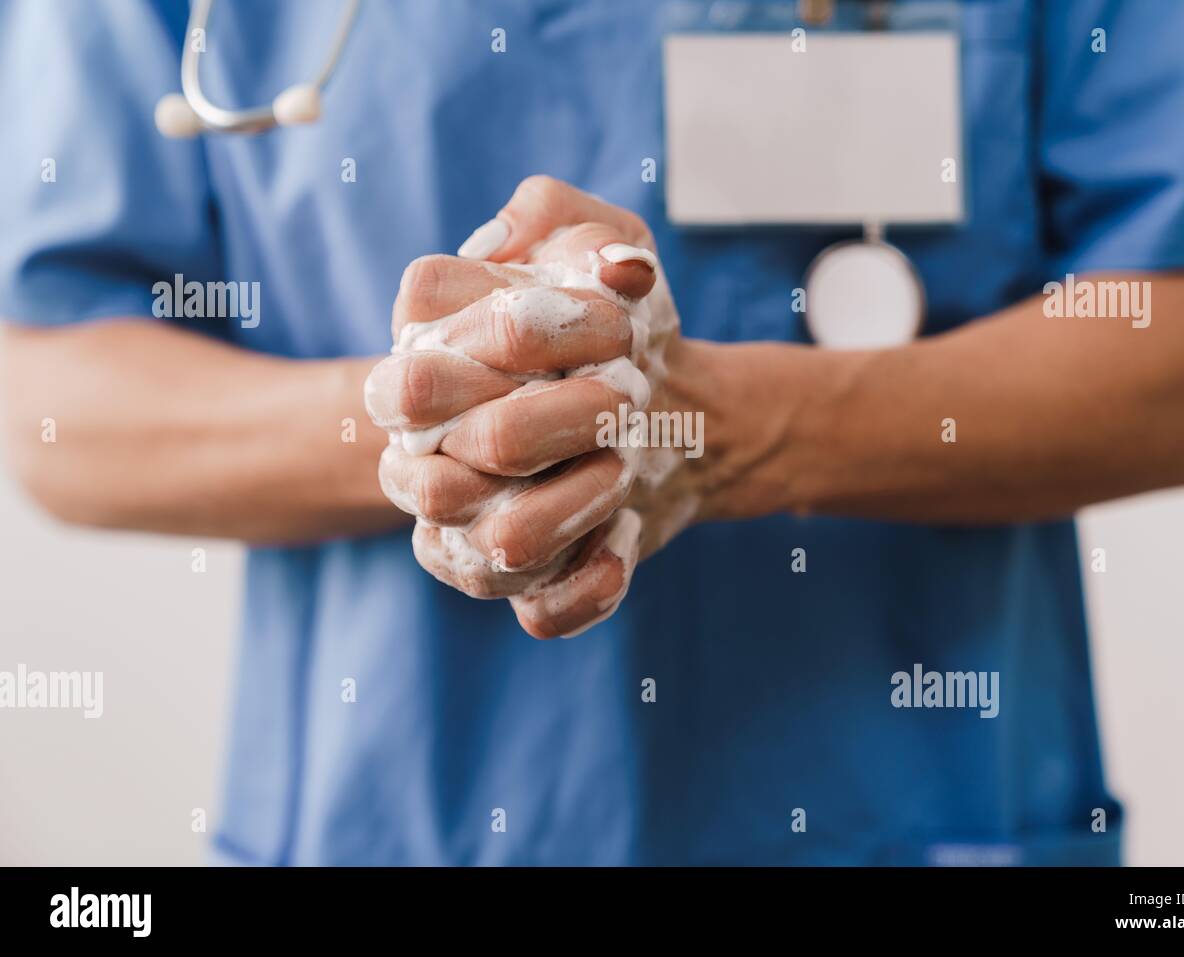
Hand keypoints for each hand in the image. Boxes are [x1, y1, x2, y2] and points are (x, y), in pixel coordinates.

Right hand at [366, 176, 712, 636]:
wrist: (671, 414)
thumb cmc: (622, 328)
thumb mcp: (607, 245)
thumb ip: (569, 222)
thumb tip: (602, 270)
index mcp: (422, 354)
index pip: (426, 349)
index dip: (527, 333)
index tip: (617, 322)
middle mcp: (419, 445)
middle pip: (461, 450)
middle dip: (562, 420)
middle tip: (626, 396)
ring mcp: (456, 525)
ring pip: (502, 543)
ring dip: (585, 499)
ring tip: (623, 462)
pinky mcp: (507, 582)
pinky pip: (540, 609)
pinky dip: (595, 579)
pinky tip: (621, 536)